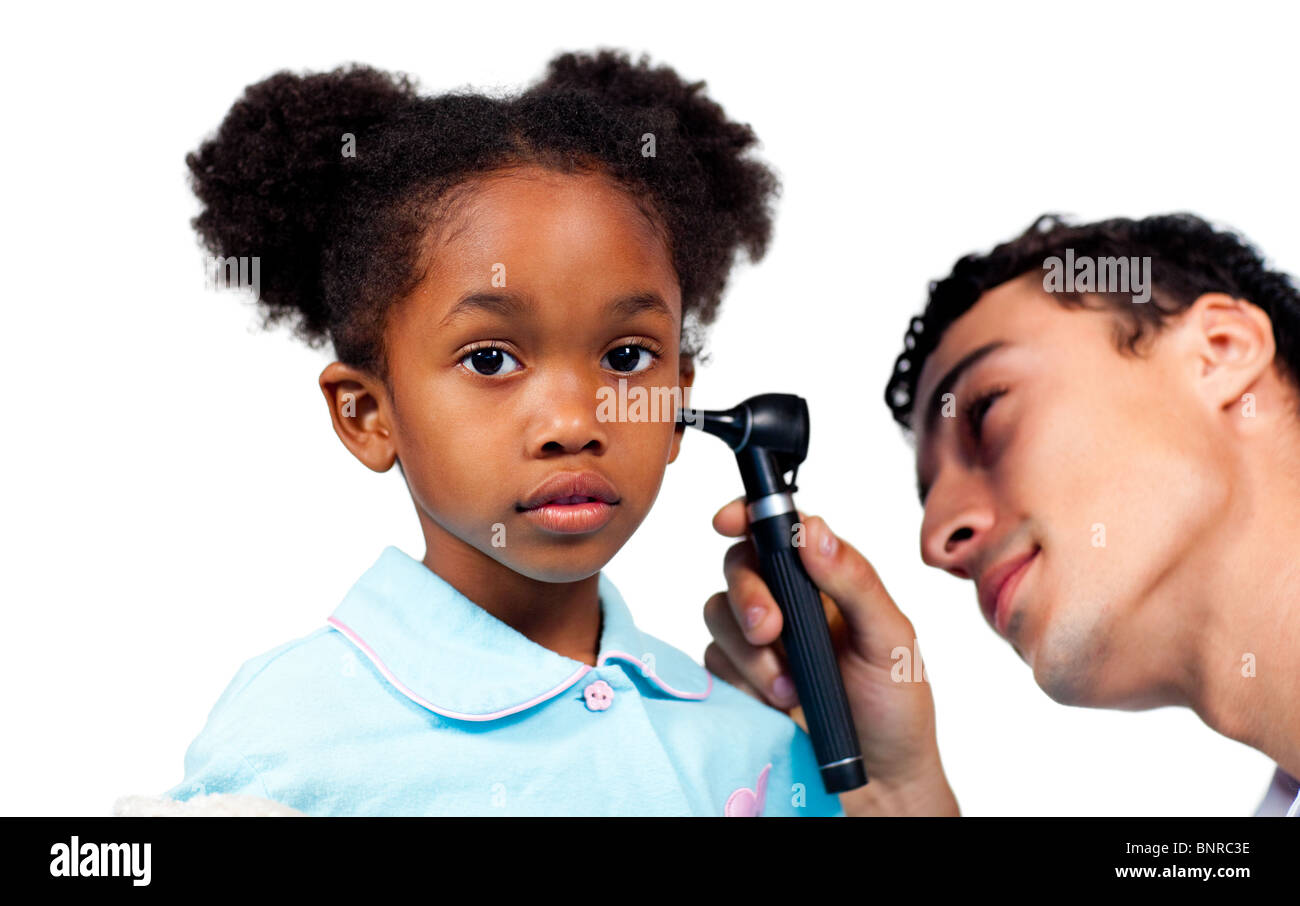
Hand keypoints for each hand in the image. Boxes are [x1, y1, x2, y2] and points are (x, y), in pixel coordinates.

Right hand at [703, 497, 959, 815]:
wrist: (878, 779)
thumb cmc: (895, 706)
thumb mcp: (890, 639)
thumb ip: (854, 581)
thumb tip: (813, 529)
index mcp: (826, 577)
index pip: (780, 527)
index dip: (748, 514)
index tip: (729, 520)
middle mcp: (788, 599)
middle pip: (738, 566)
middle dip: (747, 595)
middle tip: (771, 631)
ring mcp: (760, 639)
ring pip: (718, 612)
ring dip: (750, 651)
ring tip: (789, 689)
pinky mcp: (739, 677)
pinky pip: (714, 659)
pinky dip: (740, 679)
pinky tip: (776, 702)